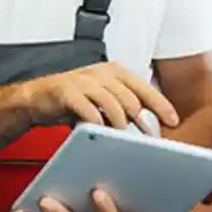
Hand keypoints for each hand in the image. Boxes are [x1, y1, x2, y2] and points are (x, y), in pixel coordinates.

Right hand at [24, 63, 179, 132]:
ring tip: (123, 138)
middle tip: (147, 139)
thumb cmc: (73, 100)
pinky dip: (96, 122)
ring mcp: (83, 81)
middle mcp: (100, 73)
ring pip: (112, 103)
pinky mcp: (66, 91)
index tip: (173, 121)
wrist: (37, 97)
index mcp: (113, 72)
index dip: (161, 105)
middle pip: (131, 98)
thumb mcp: (102, 99)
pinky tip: (99, 131)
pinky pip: (87, 109)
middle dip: (141, 121)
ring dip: (120, 124)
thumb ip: (123, 107)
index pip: (144, 88)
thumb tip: (148, 128)